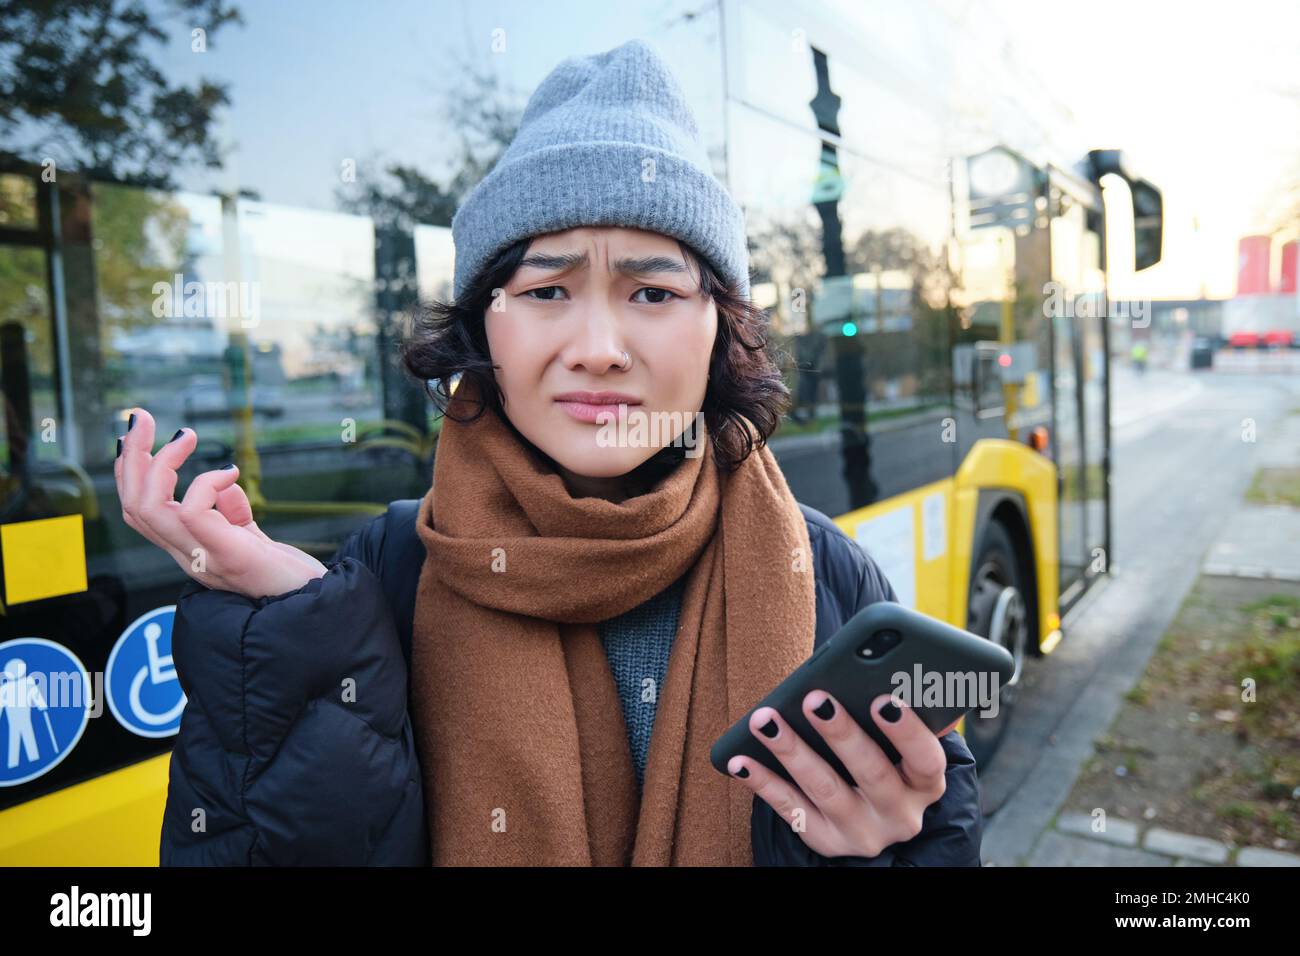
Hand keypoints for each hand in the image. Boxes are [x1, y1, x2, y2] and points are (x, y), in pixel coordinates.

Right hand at [115, 407, 327, 599]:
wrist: (316, 604)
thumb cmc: (286, 574)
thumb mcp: (251, 538)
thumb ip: (232, 514)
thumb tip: (224, 483)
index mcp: (187, 549)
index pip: (139, 511)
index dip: (129, 472)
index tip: (139, 434)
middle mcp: (186, 556)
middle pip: (133, 506)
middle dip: (131, 456)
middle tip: (140, 417)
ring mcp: (204, 559)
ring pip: (148, 508)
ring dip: (160, 462)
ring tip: (186, 434)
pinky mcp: (229, 557)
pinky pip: (193, 513)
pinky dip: (205, 482)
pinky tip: (230, 473)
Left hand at [727, 693, 954, 858]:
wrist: (872, 812)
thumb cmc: (885, 754)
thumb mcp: (901, 742)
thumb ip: (899, 712)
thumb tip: (882, 671)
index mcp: (926, 784)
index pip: (926, 760)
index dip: (906, 732)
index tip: (883, 698)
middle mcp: (900, 815)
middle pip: (871, 773)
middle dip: (840, 733)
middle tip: (813, 698)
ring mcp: (863, 833)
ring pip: (824, 789)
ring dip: (792, 751)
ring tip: (765, 720)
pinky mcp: (827, 841)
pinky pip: (790, 810)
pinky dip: (763, 783)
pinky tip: (740, 760)